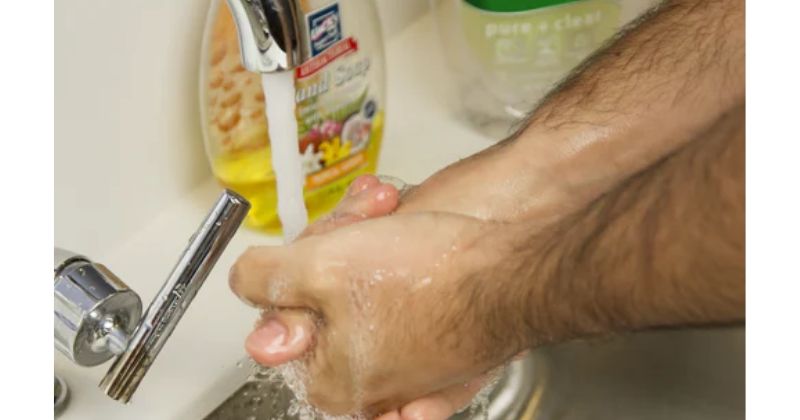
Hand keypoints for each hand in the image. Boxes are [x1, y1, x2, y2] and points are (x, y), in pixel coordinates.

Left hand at [230, 176, 523, 416]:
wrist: (518, 262)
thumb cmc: (435, 278)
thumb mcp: (321, 269)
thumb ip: (266, 280)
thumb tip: (245, 283)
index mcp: (338, 381)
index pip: (285, 329)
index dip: (292, 281)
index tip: (314, 254)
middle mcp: (376, 376)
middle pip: (323, 299)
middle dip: (334, 249)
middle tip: (360, 226)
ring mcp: (411, 347)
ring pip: (358, 276)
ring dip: (365, 232)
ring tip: (387, 211)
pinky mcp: (437, 316)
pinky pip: (393, 267)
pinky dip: (386, 233)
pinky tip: (389, 212)